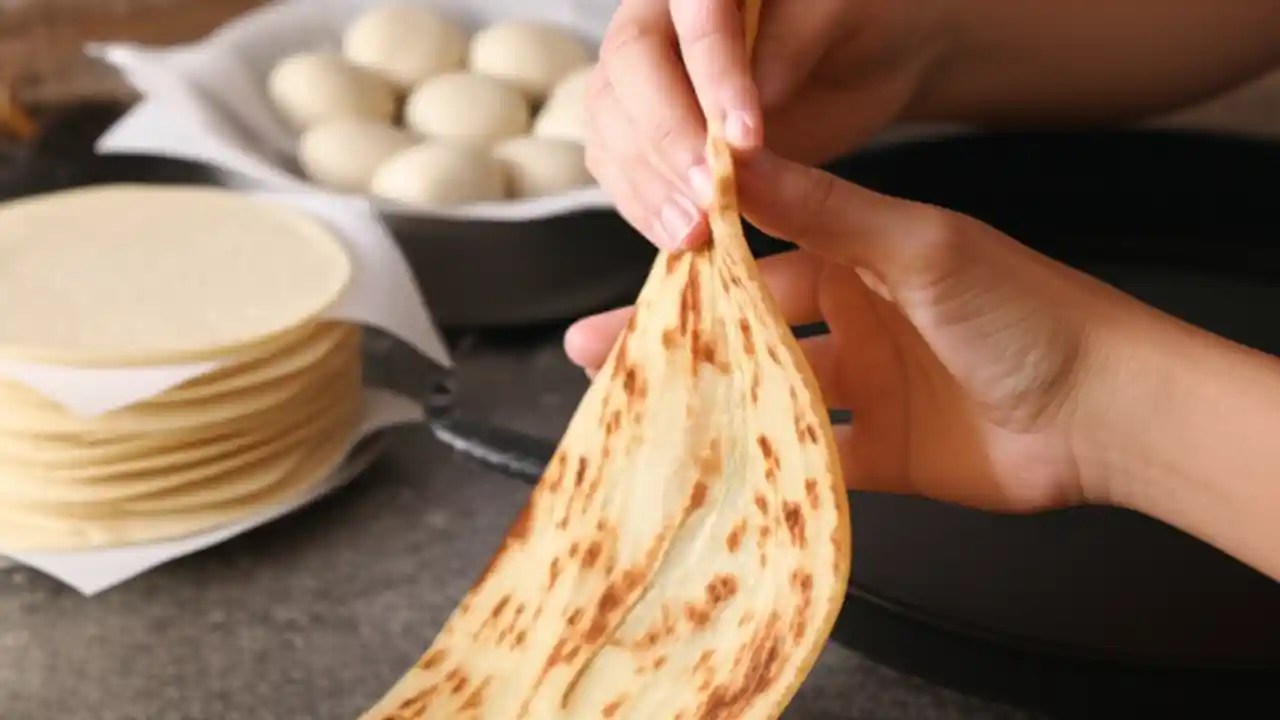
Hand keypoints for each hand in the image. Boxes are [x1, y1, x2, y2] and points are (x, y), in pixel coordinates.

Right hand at [566, 150, 1145, 512]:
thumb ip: (822, 213)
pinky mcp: (880, 453)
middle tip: (603, 351)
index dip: (695, 263)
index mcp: (860, 256)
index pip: (758, 252)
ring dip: (709, 402)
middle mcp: (854, 317)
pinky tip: (710, 473)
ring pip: (768, 394)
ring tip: (639, 412)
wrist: (1108, 412)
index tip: (635, 272)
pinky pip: (809, 460)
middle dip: (680, 339)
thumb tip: (737, 163)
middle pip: (748, 328)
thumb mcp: (915, 245)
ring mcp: (865, 387)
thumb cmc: (1023, 310)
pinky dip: (766, 466)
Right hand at [585, 0, 952, 251]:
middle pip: (631, 69)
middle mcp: (658, 17)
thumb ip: (795, 44)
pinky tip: (677, 236)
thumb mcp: (844, 19)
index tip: (746, 138)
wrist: (858, 59)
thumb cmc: (858, 23)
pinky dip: (642, 204)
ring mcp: (639, 73)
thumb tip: (744, 110)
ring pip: (612, 121)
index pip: (693, 17)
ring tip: (692, 232)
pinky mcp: (639, 127)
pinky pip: (615, 162)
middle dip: (668, 138)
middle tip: (709, 193)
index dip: (712, 76)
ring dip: (647, 182)